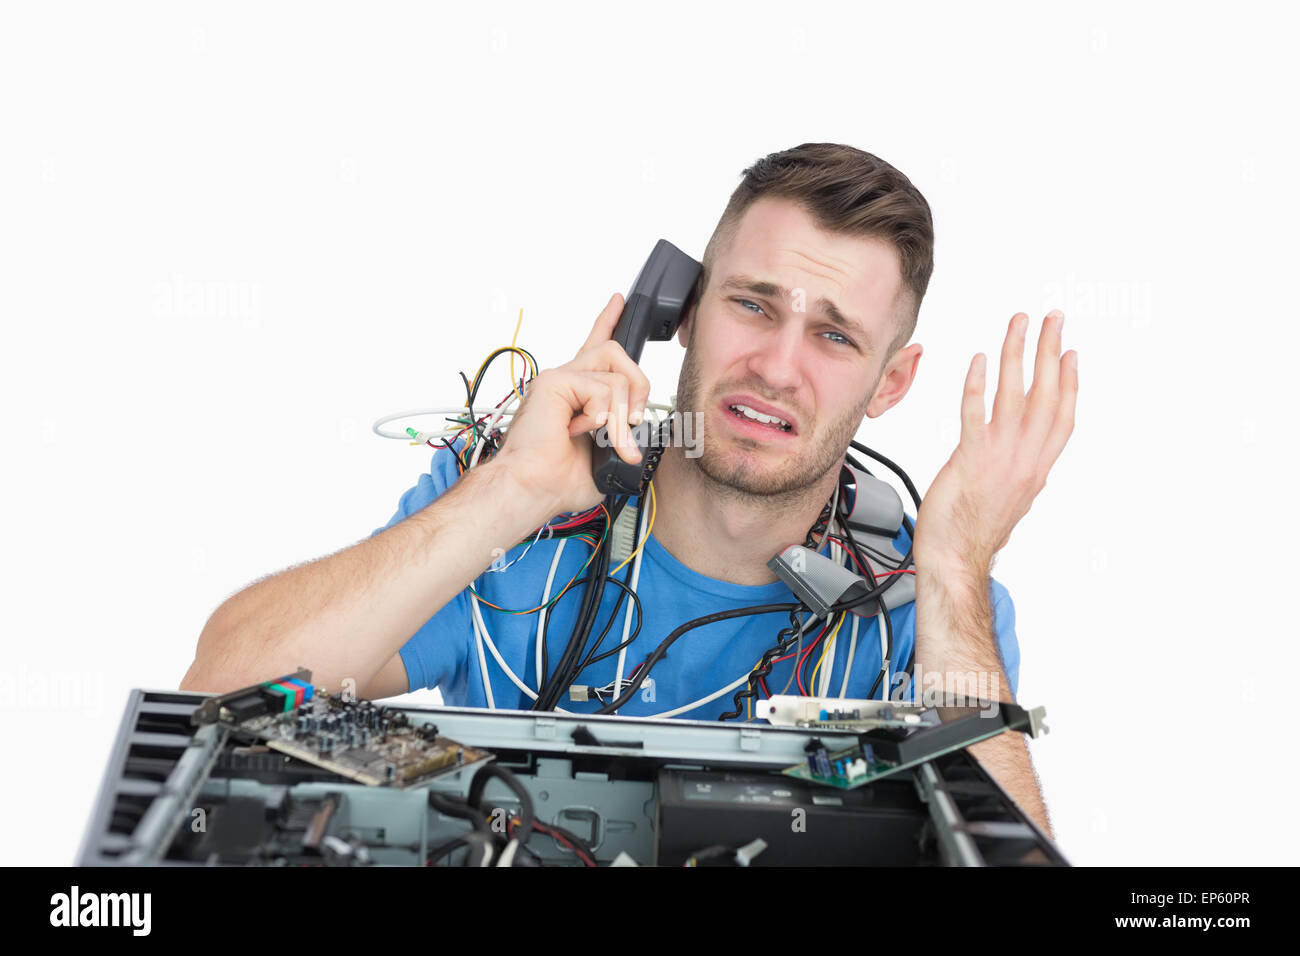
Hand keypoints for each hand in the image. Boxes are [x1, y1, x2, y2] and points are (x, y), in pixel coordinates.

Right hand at [490, 292, 650, 514]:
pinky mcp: (554, 382)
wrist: (533, 488)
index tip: (619, 302)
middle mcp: (567, 381)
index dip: (608, 321)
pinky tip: (577, 430)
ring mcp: (559, 379)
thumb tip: (640, 433)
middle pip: (618, 354)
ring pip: (617, 376)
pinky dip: (600, 416)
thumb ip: (624, 436)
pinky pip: (601, 389)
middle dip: (639, 390)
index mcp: (576, 394)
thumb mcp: (607, 456)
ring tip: (604, 438)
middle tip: (631, 424)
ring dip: (621, 416)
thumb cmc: (557, 479)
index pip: (595, 347)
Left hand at [913, 310, 1077, 573]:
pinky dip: (979, 385)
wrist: (955, 560)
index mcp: (1037, 468)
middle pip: (1047, 396)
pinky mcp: (971, 461)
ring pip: (1016, 396)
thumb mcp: (1008, 497)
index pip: (1062, 417)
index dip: (1069, 382)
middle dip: (1050, 352)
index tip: (1069, 352)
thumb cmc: (972, 531)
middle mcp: (1026, 460)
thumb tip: (1022, 455)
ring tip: (1019, 322)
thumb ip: (1017, 469)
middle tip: (1053, 318)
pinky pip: (977, 415)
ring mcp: (1001, 459)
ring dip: (1018, 355)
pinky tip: (980, 359)